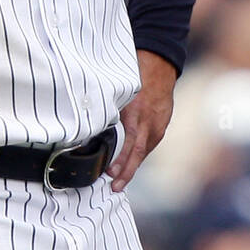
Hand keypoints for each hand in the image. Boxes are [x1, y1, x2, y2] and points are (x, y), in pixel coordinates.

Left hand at [108, 49, 176, 192]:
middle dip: (126, 171)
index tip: (109, 172)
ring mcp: (158, 124)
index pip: (129, 142)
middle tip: (114, 187)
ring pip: (144, 151)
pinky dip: (139, 155)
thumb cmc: (135, 72)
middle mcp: (149, 121)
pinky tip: (130, 164)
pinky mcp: (161, 124)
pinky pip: (149, 143)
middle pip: (138, 152)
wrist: (160, 62)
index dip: (120, 159)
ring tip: (119, 182)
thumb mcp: (119, 86)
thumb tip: (87, 123)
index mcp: (136, 111)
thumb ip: (108, 105)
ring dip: (132, 166)